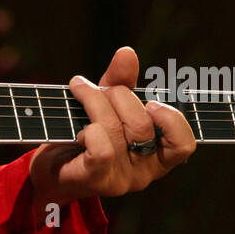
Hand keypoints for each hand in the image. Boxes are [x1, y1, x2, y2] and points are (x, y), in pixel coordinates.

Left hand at [29, 46, 194, 205]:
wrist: (50, 169)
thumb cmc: (85, 134)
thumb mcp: (106, 105)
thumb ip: (121, 81)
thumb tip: (127, 53)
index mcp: (157, 156)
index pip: (184, 144)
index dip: (171, 118)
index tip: (150, 102)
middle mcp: (144, 172)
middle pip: (143, 124)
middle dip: (118, 95)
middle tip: (98, 88)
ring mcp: (121, 180)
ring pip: (116, 130)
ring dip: (94, 100)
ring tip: (79, 89)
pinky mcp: (96, 180)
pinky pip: (101, 148)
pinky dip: (88, 128)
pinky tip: (78, 126)